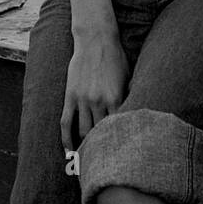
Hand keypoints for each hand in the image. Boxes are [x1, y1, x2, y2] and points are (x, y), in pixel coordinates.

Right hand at [60, 32, 128, 151]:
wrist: (96, 39)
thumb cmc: (115, 58)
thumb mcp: (129, 77)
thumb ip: (131, 96)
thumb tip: (137, 116)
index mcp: (116, 98)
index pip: (119, 128)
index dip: (120, 144)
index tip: (123, 157)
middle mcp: (99, 101)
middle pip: (101, 134)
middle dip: (103, 149)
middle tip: (106, 164)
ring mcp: (83, 99)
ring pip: (83, 131)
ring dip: (86, 147)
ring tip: (89, 160)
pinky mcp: (70, 96)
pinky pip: (66, 122)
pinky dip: (66, 139)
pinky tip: (68, 151)